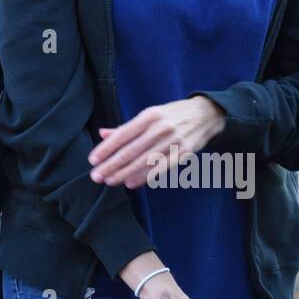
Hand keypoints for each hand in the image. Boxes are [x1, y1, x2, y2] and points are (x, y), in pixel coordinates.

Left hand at [88, 97, 225, 189]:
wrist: (206, 114)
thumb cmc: (172, 115)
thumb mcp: (150, 114)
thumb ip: (126, 127)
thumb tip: (103, 134)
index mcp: (149, 115)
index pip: (123, 134)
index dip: (106, 149)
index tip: (93, 160)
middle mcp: (161, 128)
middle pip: (131, 151)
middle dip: (111, 165)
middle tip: (96, 176)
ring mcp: (174, 141)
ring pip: (144, 162)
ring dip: (124, 173)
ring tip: (109, 181)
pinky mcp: (184, 153)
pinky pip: (161, 168)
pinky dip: (145, 177)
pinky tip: (131, 183)